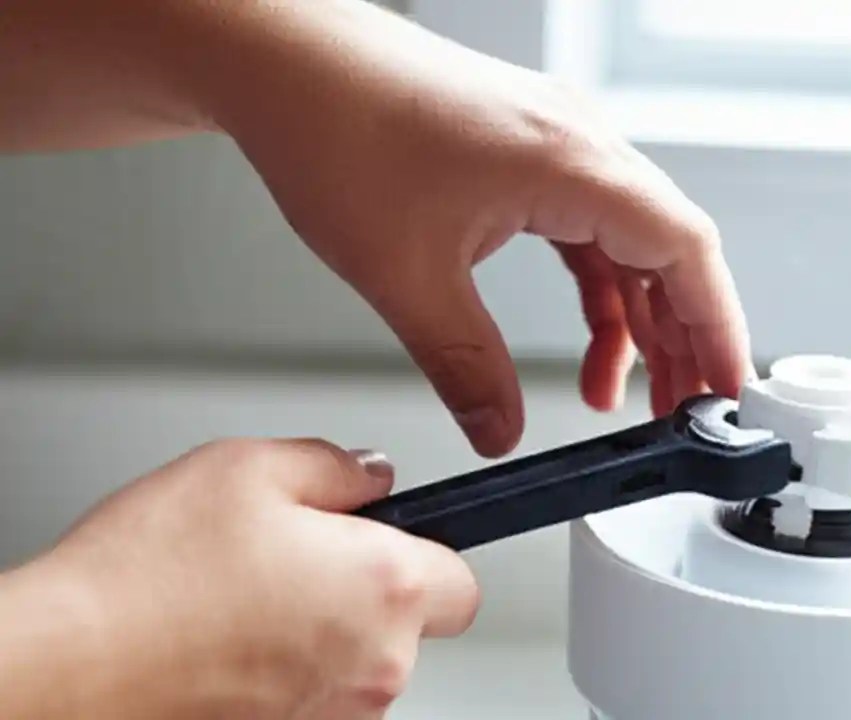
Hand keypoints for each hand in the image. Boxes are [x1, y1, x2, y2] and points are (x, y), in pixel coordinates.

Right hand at [0, 440, 476, 718]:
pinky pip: (314, 700)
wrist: (68, 670)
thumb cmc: (147, 578)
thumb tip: (372, 475)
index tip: (390, 540)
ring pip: (358, 666)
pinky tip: (227, 645)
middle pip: (408, 627)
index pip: (462, 582)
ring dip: (323, 636)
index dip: (428, 554)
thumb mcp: (248, 468)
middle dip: (367, 591)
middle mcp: (374, 665)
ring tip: (244, 601)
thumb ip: (336, 466)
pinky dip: (285, 675)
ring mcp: (334, 718)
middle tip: (295, 559)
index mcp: (383, 585)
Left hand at [200, 0, 752, 456]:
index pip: (684, 249)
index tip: (728, 386)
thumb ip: (465, 367)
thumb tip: (500, 431)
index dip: (717, 326)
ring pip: (631, 243)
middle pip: (670, 249)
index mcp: (571, 162)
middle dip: (683, 336)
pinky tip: (589, 344)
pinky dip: (598, 291)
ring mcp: (557, 144)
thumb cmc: (337, 128)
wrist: (284, 63)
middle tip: (680, 408)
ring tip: (625, 394)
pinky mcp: (529, 152)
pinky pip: (590, 230)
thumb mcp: (406, 277)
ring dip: (638, 320)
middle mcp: (580, 143)